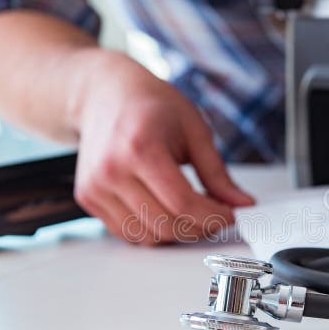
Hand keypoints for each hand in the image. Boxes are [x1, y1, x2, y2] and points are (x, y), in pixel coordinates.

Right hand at [70, 50, 254, 244]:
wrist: (103, 94)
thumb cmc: (149, 104)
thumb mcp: (194, 129)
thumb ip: (217, 173)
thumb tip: (241, 204)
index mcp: (140, 147)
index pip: (183, 203)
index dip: (214, 216)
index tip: (230, 215)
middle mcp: (112, 169)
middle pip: (166, 224)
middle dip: (200, 227)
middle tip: (216, 215)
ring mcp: (95, 186)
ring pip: (147, 236)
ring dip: (177, 233)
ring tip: (192, 212)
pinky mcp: (87, 197)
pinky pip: (127, 233)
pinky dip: (153, 231)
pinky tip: (166, 212)